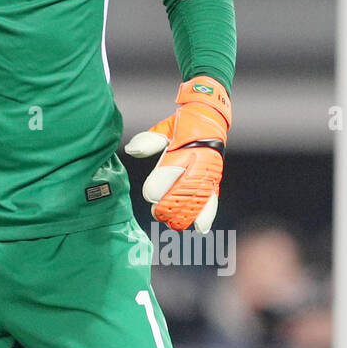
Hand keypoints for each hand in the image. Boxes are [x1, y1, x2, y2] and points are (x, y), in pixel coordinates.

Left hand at [123, 76, 230, 232]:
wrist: (210, 119)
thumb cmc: (183, 125)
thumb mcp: (165, 128)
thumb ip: (148, 141)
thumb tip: (131, 150)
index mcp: (184, 149)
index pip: (170, 173)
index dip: (158, 187)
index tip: (150, 196)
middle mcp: (199, 163)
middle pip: (183, 191)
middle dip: (170, 206)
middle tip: (158, 215)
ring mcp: (209, 173)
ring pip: (197, 199)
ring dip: (185, 215)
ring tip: (173, 225)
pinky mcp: (214, 180)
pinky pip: (212, 199)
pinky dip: (206, 215)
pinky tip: (200, 229)